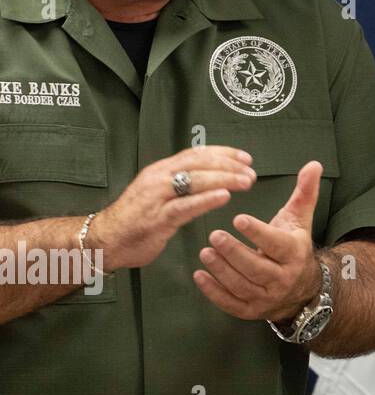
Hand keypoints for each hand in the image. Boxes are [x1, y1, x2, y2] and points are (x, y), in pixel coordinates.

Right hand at [92, 146, 257, 270]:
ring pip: (194, 181)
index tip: (245, 157)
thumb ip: (182, 183)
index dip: (223, 153)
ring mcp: (156, 198)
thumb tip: (213, 176)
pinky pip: (185, 206)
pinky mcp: (156, 218)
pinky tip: (224, 197)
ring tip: (245, 182)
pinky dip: (206, 200)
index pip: (196, 153)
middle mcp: (158, 178)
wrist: (104, 241)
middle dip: (228, 165)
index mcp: (161, 170)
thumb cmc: (135, 218)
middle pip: (198, 163)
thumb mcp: (159, 192)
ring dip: (224, 179)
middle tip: (251, 171)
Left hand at [193, 160, 323, 321]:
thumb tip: (314, 163)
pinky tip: (199, 275)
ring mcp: (266, 297)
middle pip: (255, 267)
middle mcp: (282, 278)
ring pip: (240, 284)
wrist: (301, 289)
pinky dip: (213, 291)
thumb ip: (304, 192)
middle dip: (233, 252)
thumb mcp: (299, 220)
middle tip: (214, 235)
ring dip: (220, 269)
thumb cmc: (293, 246)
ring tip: (205, 252)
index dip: (256, 232)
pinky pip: (230, 303)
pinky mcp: (251, 311)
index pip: (274, 243)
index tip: (238, 218)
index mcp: (294, 253)